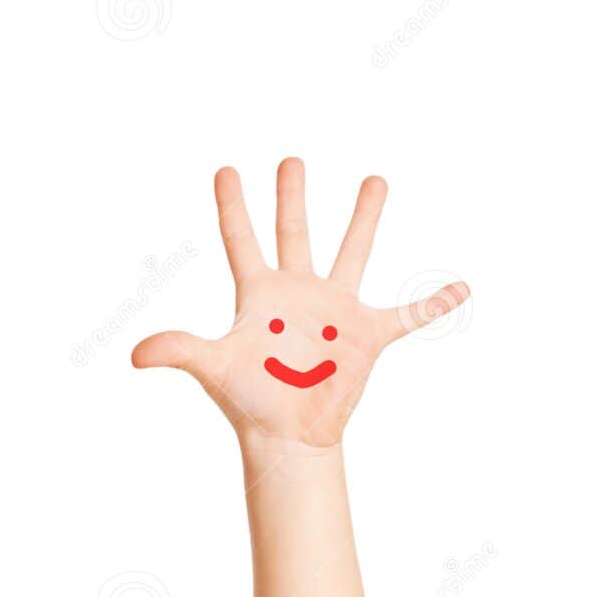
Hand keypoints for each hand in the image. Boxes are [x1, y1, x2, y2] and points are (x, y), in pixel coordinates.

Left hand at [132, 159, 467, 450]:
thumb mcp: (214, 369)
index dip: (231, 206)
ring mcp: (333, 312)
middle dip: (291, 195)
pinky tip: (460, 288)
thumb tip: (136, 353)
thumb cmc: (248, 404)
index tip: (225, 170)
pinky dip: (433, 304)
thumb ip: (179, 350)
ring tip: (374, 180)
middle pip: (293, 232)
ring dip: (363, 218)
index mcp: (259, 296)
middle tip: (291, 158)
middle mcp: (296, 294)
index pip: (241, 240)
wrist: (288, 438)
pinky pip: (407, 316)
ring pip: (351, 252)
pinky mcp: (365, 336)